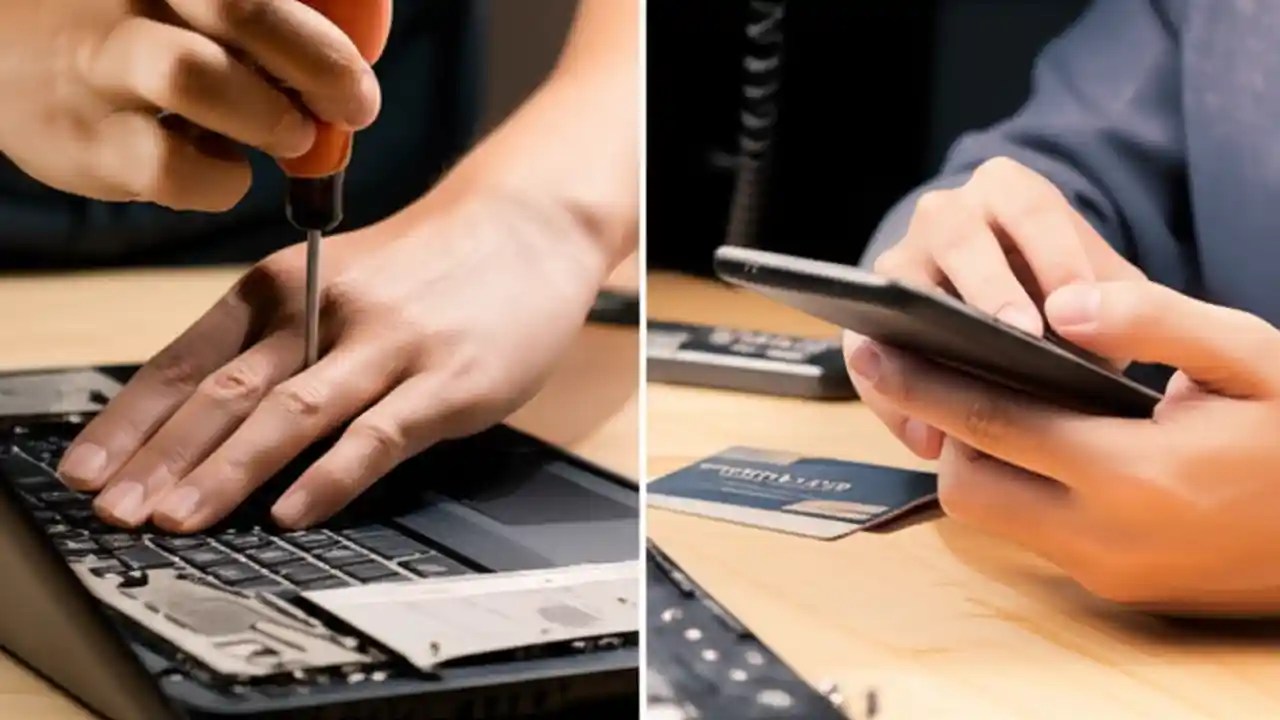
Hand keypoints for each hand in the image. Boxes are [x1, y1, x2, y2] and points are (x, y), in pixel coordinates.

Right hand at [0, 0, 385, 210]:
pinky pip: (172, 169)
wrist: (3, 53)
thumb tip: (354, 67)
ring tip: (290, 136)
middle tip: (354, 104)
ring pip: (192, 76)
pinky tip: (220, 168)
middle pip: (238, 6)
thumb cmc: (135, 26)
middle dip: (321, 63)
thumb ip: (265, 21)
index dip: (327, 30)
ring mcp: (97, 62)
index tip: (360, 65)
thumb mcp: (187, 5)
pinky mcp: (83, 139)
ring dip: (267, 117)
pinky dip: (219, 181)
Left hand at [57, 192, 608, 531]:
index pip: (187, 361)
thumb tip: (202, 418)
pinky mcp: (445, 380)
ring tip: (181, 518)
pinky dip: (331, 477)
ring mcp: (386, 343)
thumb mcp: (334, 282)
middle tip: (117, 512)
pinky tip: (294, 512)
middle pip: (226, 392)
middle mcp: (324, 309)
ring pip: (291, 412)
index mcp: (284, 284)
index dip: (132, 423)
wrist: (525, 228)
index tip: (90, 471)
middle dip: (163, 459)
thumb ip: (276, 339)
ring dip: (228, 471)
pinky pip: (378, 434)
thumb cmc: (427, 265)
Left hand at [846, 279, 1279, 613]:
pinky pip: (1035, 536)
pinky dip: (1024, 492)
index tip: (874, 352)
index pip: (992, 424)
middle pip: (967, 487)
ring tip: (1010, 406)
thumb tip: (1060, 303)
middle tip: (956, 376)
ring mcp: (1108, 571)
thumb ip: (1151, 318)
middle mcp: (1106, 535)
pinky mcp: (1116, 589)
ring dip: (984, 463)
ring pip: (993, 519)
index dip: (923, 384)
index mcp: (1135, 471)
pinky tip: (1052, 449)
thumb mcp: (1249, 354)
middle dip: (946, 430)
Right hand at [851, 157, 1144, 458]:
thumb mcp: (1104, 284)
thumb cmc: (1064, 289)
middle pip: (960, 238)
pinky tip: (929, 442)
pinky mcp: (870, 313)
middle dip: (991, 290)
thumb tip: (1105, 349)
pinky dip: (895, 401)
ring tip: (960, 410)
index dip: (1057, 258)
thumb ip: (1120, 307)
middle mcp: (945, 214)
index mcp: (1007, 191)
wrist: (1014, 294)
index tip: (1078, 310)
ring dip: (929, 348)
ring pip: (901, 289)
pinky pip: (868, 353)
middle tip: (1022, 338)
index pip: (1032, 211)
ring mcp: (901, 259)